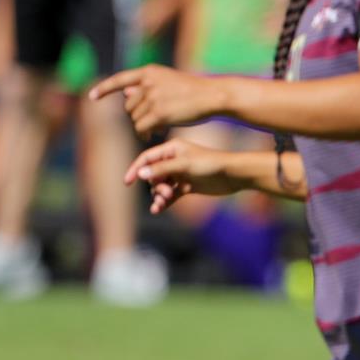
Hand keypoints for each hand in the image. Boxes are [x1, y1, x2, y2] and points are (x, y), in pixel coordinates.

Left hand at [88, 65, 224, 137]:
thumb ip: (147, 87)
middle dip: (138, 117)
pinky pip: (142, 128)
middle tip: (151, 126)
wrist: (213, 96)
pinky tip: (155, 135)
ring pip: (135, 119)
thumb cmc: (194, 91)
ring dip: (144, 127)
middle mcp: (147, 83)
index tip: (92, 96)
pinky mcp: (159, 113)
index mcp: (149, 72)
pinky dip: (146, 133)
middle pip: (129, 106)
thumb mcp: (169, 83)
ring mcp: (152, 98)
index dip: (104, 89)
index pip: (120, 80)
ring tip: (157, 130)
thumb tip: (125, 92)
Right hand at [123, 139, 240, 212]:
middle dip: (154, 185)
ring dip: (158, 195)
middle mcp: (174, 160)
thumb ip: (161, 169)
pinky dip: (164, 202)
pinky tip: (158, 210)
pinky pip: (170, 195)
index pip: (147, 158)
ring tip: (163, 202)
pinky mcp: (187, 186)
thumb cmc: (209, 165)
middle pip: (153, 174)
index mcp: (171, 149)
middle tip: (165, 193)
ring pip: (161, 186)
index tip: (127, 182)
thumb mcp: (184, 165)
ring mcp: (180, 174)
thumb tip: (140, 174)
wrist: (233, 176)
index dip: (135, 169)